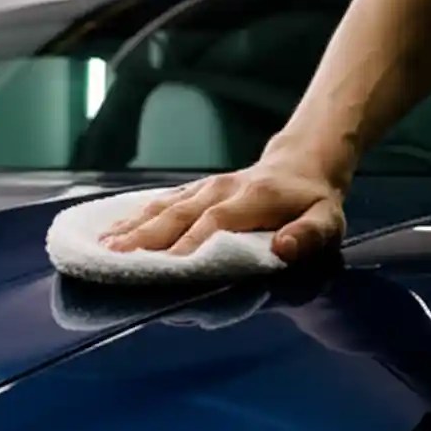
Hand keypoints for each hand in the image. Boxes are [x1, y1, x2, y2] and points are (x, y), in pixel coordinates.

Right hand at [98, 144, 348, 262]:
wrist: (301, 163)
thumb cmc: (313, 202)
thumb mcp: (327, 220)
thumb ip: (308, 235)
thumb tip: (284, 248)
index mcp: (252, 198)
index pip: (214, 223)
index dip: (189, 245)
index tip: (164, 268)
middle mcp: (221, 190)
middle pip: (177, 215)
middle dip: (145, 237)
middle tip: (114, 257)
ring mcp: (203, 188)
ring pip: (162, 207)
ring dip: (131, 226)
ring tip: (102, 245)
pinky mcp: (193, 190)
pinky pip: (159, 202)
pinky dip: (132, 216)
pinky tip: (108, 230)